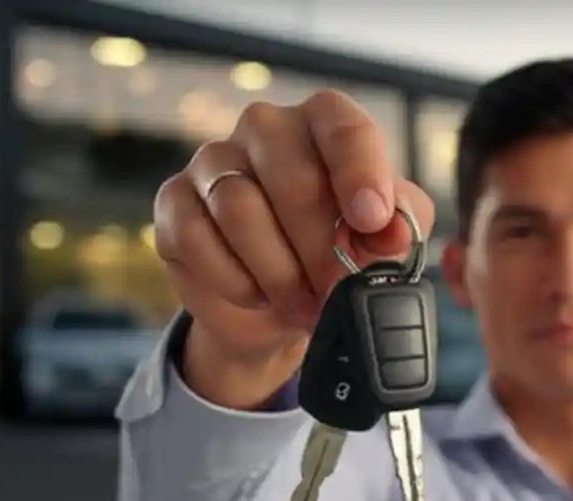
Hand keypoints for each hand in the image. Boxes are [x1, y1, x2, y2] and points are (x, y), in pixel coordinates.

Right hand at [151, 90, 435, 406]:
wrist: (279, 305)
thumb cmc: (338, 255)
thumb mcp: (383, 241)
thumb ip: (398, 229)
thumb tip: (392, 233)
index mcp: (323, 123)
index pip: (343, 127)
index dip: (360, 173)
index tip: (372, 220)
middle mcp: (265, 129)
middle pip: (292, 176)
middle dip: (320, 247)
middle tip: (337, 291)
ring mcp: (213, 161)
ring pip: (240, 209)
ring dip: (278, 271)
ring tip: (303, 304)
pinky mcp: (174, 203)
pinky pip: (196, 237)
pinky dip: (235, 279)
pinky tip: (258, 296)